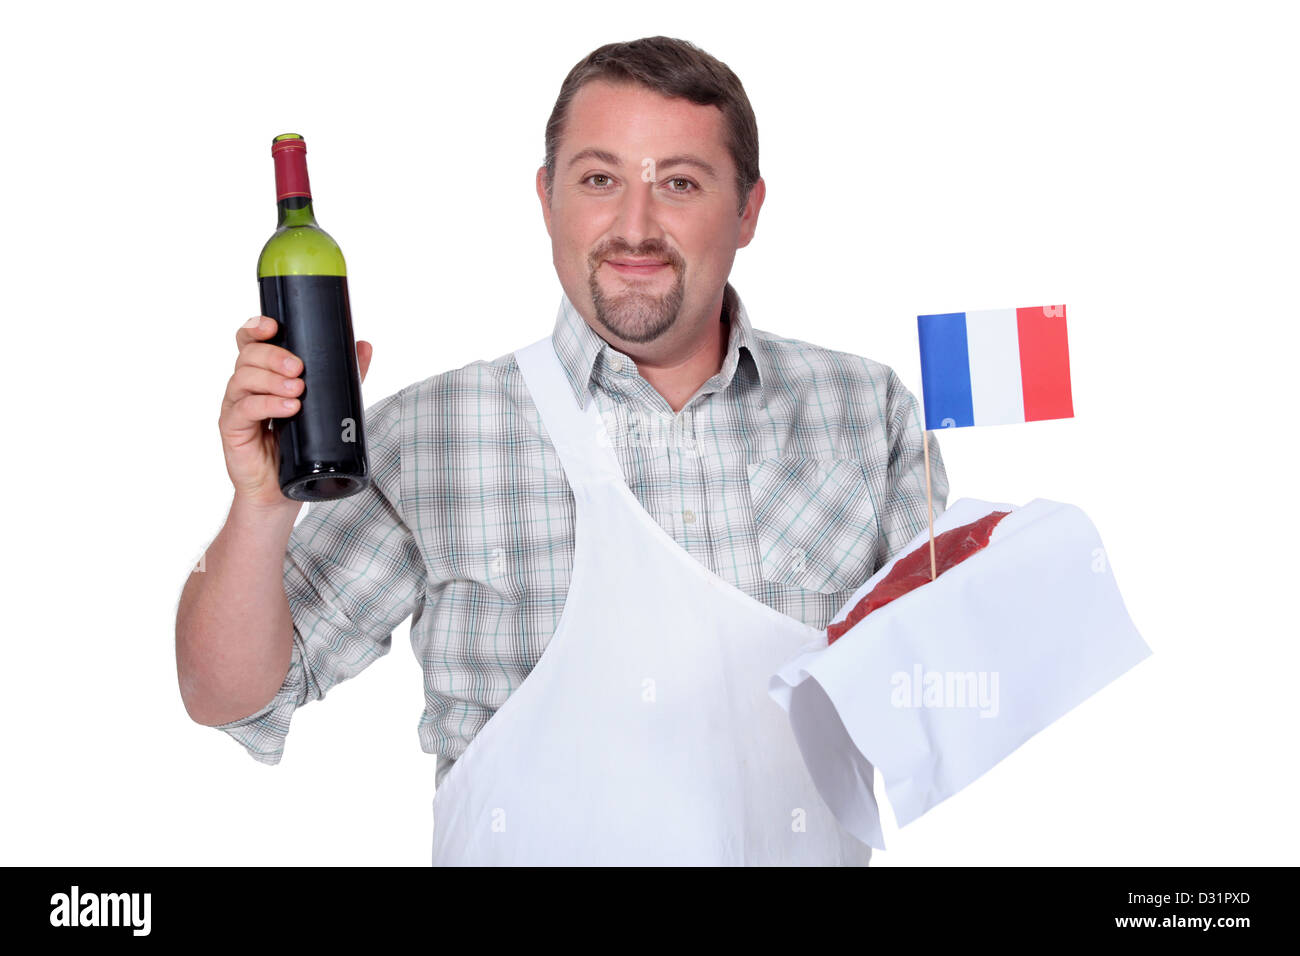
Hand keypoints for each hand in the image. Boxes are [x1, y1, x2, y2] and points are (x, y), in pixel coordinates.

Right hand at [218, 315, 373, 510]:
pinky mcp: (232, 429)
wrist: (283, 490)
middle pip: (248, 355)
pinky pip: (244, 410)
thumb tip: (363, 345)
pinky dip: (267, 405)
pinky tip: (288, 408)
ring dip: (272, 380)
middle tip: (299, 367)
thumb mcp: (324, 406)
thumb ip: (341, 376)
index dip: (257, 328)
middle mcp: (245, 386)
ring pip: (243, 379)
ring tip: (299, 390)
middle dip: (273, 355)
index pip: (250, 341)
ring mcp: (235, 406)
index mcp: (262, 373)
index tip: (273, 326)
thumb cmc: (299, 444)